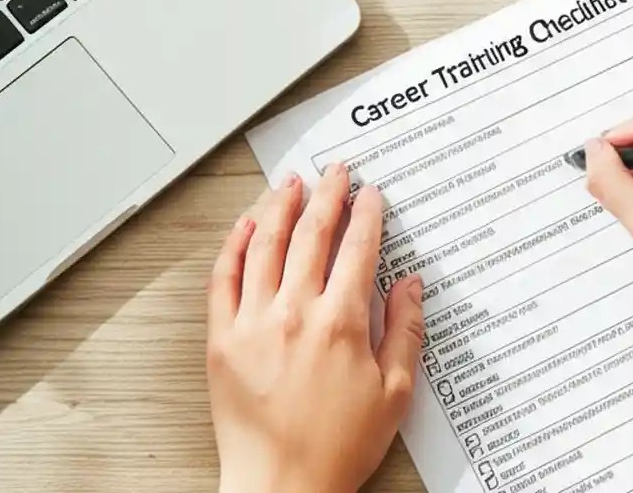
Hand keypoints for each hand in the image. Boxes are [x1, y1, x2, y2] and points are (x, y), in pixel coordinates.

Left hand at [206, 165, 424, 492]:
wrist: (281, 486)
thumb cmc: (337, 448)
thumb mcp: (394, 393)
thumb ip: (404, 331)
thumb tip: (410, 285)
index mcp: (340, 323)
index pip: (357, 249)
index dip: (367, 214)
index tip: (371, 195)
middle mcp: (295, 312)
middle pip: (312, 234)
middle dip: (327, 195)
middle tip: (334, 172)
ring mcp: (253, 322)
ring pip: (265, 244)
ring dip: (279, 206)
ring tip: (290, 183)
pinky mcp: (222, 339)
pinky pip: (224, 278)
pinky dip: (235, 245)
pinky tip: (245, 225)